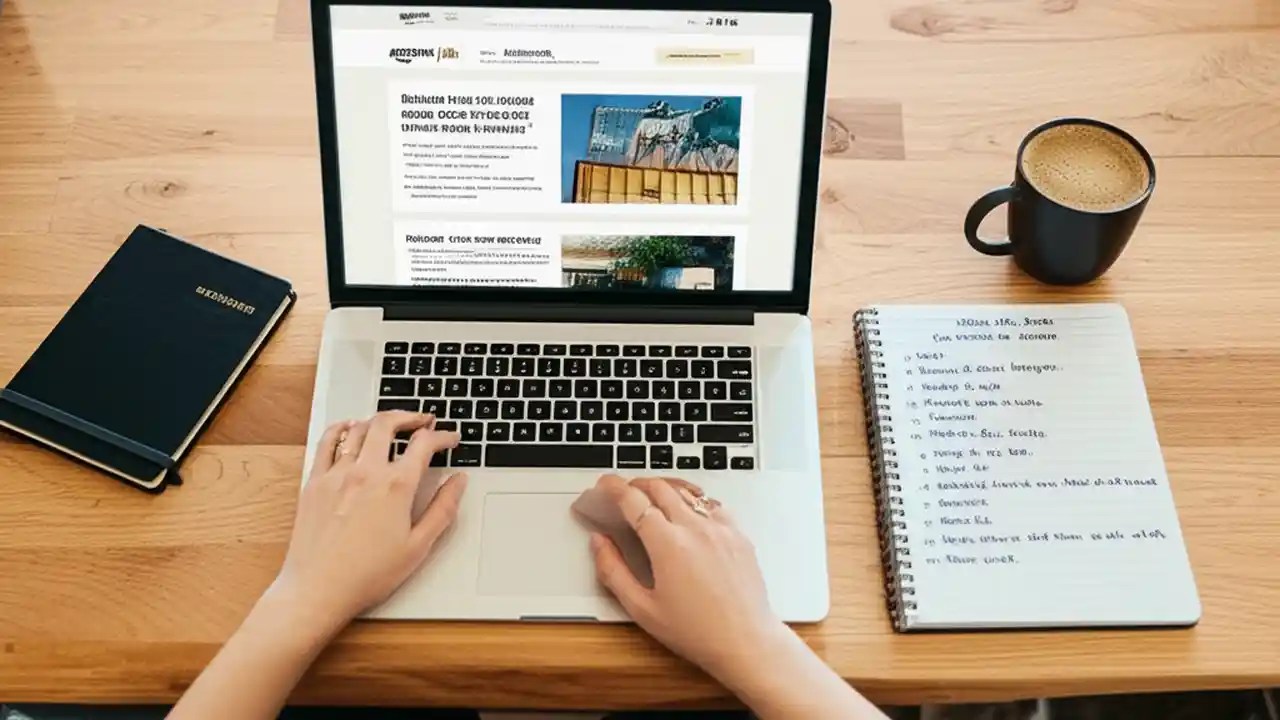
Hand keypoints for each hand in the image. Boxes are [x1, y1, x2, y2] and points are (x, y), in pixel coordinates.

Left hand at [269, 411, 466, 633]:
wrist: (318, 589)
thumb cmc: (367, 575)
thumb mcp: (418, 546)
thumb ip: (443, 509)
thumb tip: (458, 482)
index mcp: (396, 487)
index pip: (424, 444)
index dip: (442, 436)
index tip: (450, 438)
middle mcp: (366, 472)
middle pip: (388, 424)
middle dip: (410, 416)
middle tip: (423, 420)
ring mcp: (336, 474)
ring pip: (359, 429)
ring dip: (379, 420)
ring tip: (392, 423)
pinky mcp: (315, 482)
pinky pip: (327, 442)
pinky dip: (341, 429)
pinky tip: (349, 428)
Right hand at [586, 475, 787, 681]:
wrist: (746, 642)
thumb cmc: (698, 632)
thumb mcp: (643, 609)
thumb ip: (614, 571)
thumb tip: (600, 543)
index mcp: (669, 545)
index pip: (633, 500)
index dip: (614, 487)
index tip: (605, 485)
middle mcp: (696, 529)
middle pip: (660, 487)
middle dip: (637, 484)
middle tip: (624, 492)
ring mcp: (721, 528)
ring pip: (687, 491)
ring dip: (665, 488)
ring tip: (652, 497)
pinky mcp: (738, 534)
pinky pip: (712, 504)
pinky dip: (694, 500)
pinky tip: (689, 512)